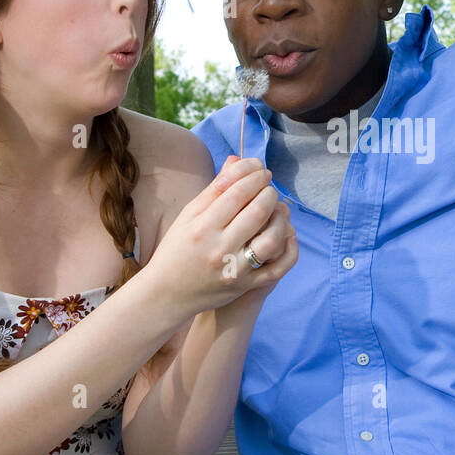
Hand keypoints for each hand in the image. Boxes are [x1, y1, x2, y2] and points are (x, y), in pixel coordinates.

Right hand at [145, 156, 296, 314]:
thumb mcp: (188, 216)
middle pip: (257, 211)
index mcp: (201, 227)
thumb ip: (215, 190)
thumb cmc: (176, 249)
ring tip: (278, 208)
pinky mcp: (245, 287)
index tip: (260, 170)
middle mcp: (219, 248)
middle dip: (269, 192)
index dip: (254, 176)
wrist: (166, 294)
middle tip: (268, 186)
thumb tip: (238, 161)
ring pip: (271, 239)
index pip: (237, 193)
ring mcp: (234, 270)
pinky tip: (287, 233)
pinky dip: (288, 248)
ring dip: (281, 218)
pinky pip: (277, 268)